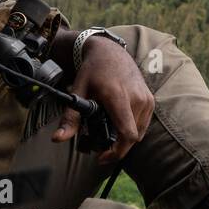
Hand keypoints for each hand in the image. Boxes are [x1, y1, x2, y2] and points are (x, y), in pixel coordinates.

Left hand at [52, 35, 153, 164]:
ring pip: (139, 133)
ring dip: (124, 139)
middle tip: (99, 147)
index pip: (127, 134)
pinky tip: (117, 124)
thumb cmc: (93, 71)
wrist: (110, 51)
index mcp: (119, 97)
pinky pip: (144, 124)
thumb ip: (71, 118)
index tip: (101, 157)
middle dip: (116, 148)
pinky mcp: (150, 100)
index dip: (116, 152)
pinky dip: (132, 129)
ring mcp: (146, 99)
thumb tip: (58, 139)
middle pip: (132, 138)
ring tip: (107, 135)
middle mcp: (137, 99)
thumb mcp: (78, 92)